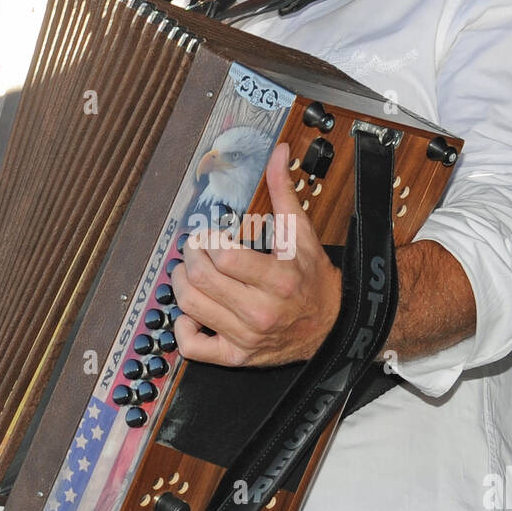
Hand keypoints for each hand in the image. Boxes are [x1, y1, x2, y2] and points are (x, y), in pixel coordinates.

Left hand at [172, 142, 341, 366]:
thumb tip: (278, 153)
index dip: (208, 241)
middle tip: (195, 249)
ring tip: (190, 272)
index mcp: (278, 279)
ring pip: (191, 307)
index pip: (224, 258)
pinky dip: (184, 328)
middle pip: (201, 280)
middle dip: (190, 257)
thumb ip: (284, 192)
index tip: (211, 235)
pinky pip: (194, 348)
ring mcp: (246, 337)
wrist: (331, 328)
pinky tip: (193, 312)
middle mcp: (261, 311)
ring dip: (181, 284)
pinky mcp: (236, 356)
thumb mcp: (301, 234)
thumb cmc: (313, 281)